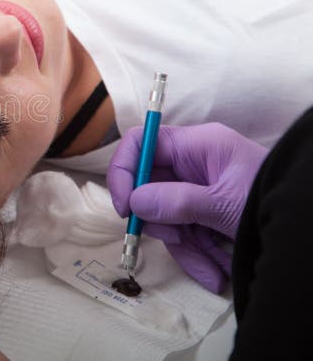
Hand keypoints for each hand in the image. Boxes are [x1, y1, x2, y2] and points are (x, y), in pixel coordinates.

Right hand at [107, 123, 267, 292]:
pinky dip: (198, 255)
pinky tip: (216, 274)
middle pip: (150, 187)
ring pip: (167, 216)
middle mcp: (193, 163)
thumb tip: (134, 203)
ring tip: (212, 271)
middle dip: (160, 221)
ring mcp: (199, 189)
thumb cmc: (269, 199)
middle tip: (176, 238)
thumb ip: (176, 201)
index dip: (124, 171)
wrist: (306, 227)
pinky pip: (186, 232)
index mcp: (195, 146)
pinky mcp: (207, 213)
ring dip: (185, 248)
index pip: (141, 143)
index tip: (125, 206)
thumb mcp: (223, 203)